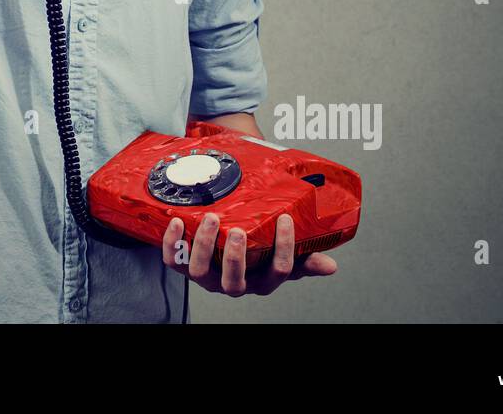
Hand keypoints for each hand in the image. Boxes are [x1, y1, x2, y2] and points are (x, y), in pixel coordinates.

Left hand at [162, 212, 336, 297]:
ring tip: (211, 218)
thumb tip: (331, 266)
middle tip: (237, 230)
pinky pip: (174, 261)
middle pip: (234, 281)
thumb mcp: (281, 256)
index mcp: (262, 280)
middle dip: (235, 257)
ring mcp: (208, 277)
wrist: (219, 253)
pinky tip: (177, 222)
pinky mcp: (184, 266)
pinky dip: (172, 243)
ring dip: (203, 246)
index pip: (279, 271)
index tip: (285, 220)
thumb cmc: (255, 255)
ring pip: (200, 273)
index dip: (284, 248)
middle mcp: (234, 284)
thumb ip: (303, 259)